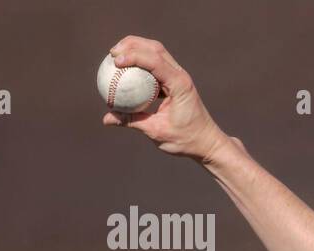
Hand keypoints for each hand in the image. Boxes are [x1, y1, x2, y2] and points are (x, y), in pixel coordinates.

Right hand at [101, 36, 231, 162]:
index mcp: (180, 85)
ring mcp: (179, 77)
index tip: (115, 61)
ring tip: (116, 56)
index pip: (155, 62)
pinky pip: (156, 66)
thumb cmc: (186, 139)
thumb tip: (106, 119)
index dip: (134, 56)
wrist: (206, 142)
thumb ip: (132, 121)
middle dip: (132, 45)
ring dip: (136, 49)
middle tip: (112, 53)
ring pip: (157, 53)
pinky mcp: (176, 81)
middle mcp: (181, 76)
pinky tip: (126, 70)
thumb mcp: (157, 132)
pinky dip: (141, 63)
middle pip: (155, 48)